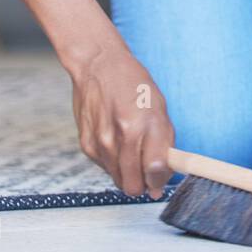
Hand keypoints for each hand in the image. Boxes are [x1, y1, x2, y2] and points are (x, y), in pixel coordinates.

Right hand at [69, 40, 174, 197]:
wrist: (98, 65)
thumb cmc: (132, 83)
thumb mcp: (159, 107)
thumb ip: (164, 143)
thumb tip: (161, 178)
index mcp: (145, 124)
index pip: (156, 172)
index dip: (160, 180)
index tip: (160, 177)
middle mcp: (122, 136)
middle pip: (134, 186)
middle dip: (143, 183)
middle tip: (147, 169)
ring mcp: (101, 142)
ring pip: (119, 181)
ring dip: (128, 172)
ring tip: (131, 147)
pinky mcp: (87, 145)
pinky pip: (105, 168)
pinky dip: (113, 161)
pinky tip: (116, 140)